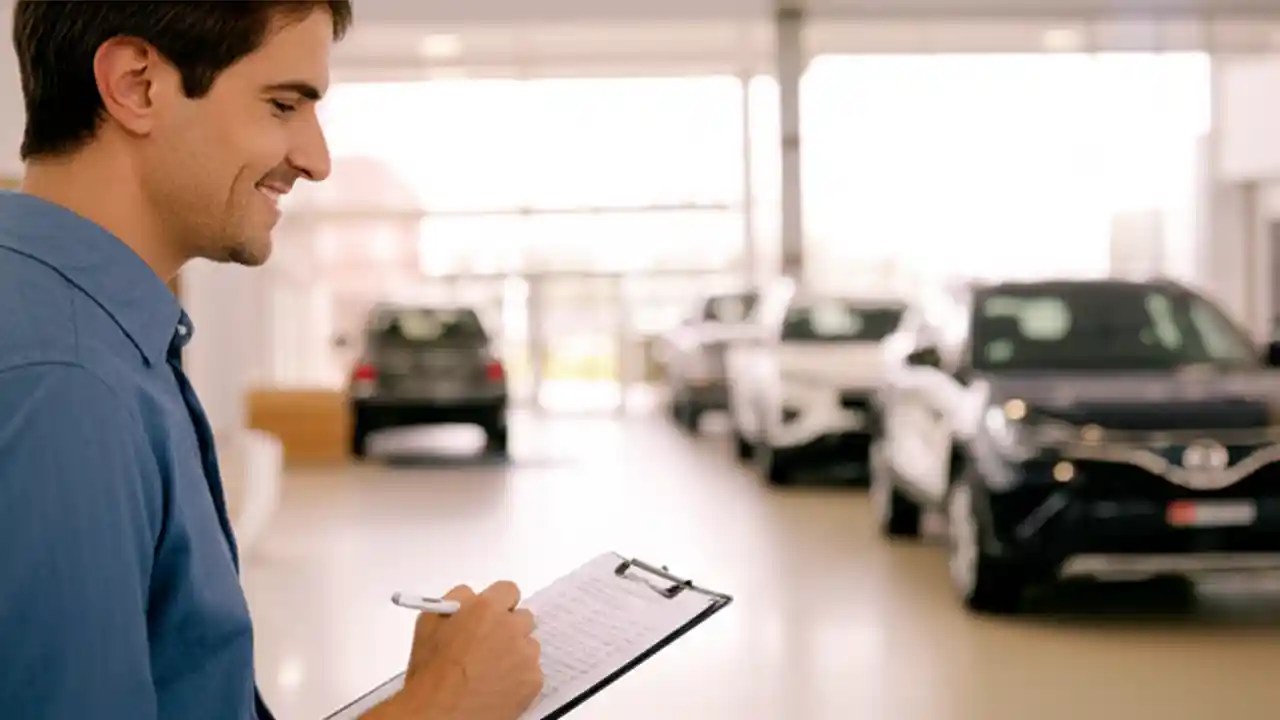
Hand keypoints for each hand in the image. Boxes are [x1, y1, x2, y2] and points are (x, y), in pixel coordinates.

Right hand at [367, 582, 543, 719]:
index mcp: (486, 609)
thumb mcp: (429, 623)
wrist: (439, 714)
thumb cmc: (431, 675)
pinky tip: (497, 686)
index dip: (500, 602)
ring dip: (515, 653)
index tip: (494, 612)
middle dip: (509, 627)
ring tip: (491, 670)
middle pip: (523, 617)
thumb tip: (469, 596)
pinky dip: (519, 677)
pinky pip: (532, 671)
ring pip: (529, 645)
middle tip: (491, 643)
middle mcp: (511, 627)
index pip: (508, 590)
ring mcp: (525, 654)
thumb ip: (455, 600)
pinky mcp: (533, 680)